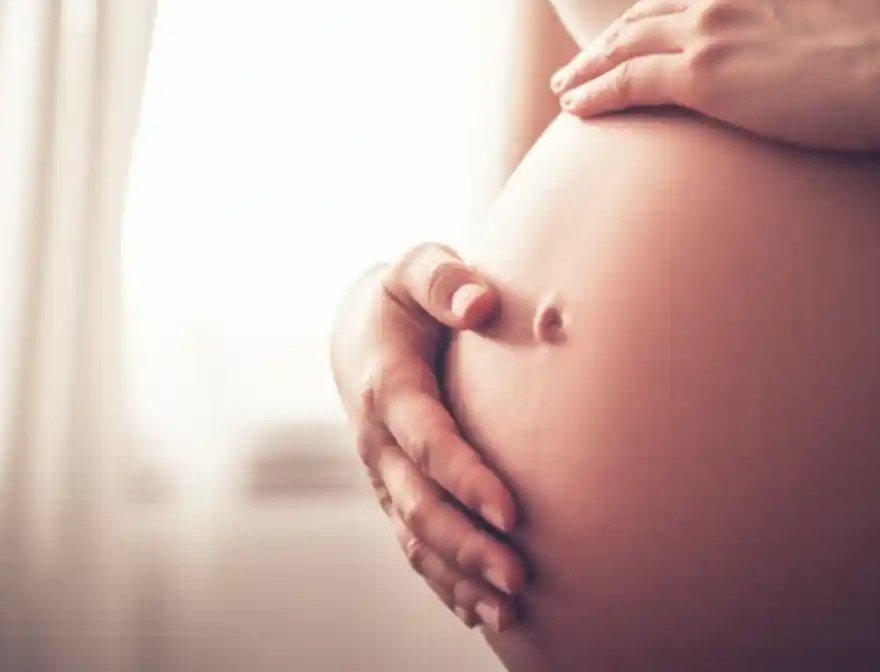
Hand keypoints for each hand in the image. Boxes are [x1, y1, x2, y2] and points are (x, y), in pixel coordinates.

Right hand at [330, 243, 523, 631]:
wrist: (359, 330)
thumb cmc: (404, 296)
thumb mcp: (416, 268)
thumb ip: (443, 277)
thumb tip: (480, 302)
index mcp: (388, 387)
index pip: (427, 441)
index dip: (466, 478)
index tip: (512, 512)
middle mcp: (380, 442)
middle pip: (420, 505)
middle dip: (468, 545)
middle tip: (520, 578)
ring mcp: (384, 475)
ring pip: (417, 537)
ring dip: (459, 577)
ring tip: (508, 611)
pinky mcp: (395, 494)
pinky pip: (416, 546)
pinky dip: (446, 583)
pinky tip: (482, 613)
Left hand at [549, 0, 879, 150]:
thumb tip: (798, 23)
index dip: (648, 15)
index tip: (629, 33)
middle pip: (644, 14)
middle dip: (607, 39)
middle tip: (581, 63)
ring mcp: (707, 28)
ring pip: (625, 46)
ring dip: (588, 67)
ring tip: (566, 88)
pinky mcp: (702, 76)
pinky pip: (629, 83)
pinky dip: (596, 93)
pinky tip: (575, 107)